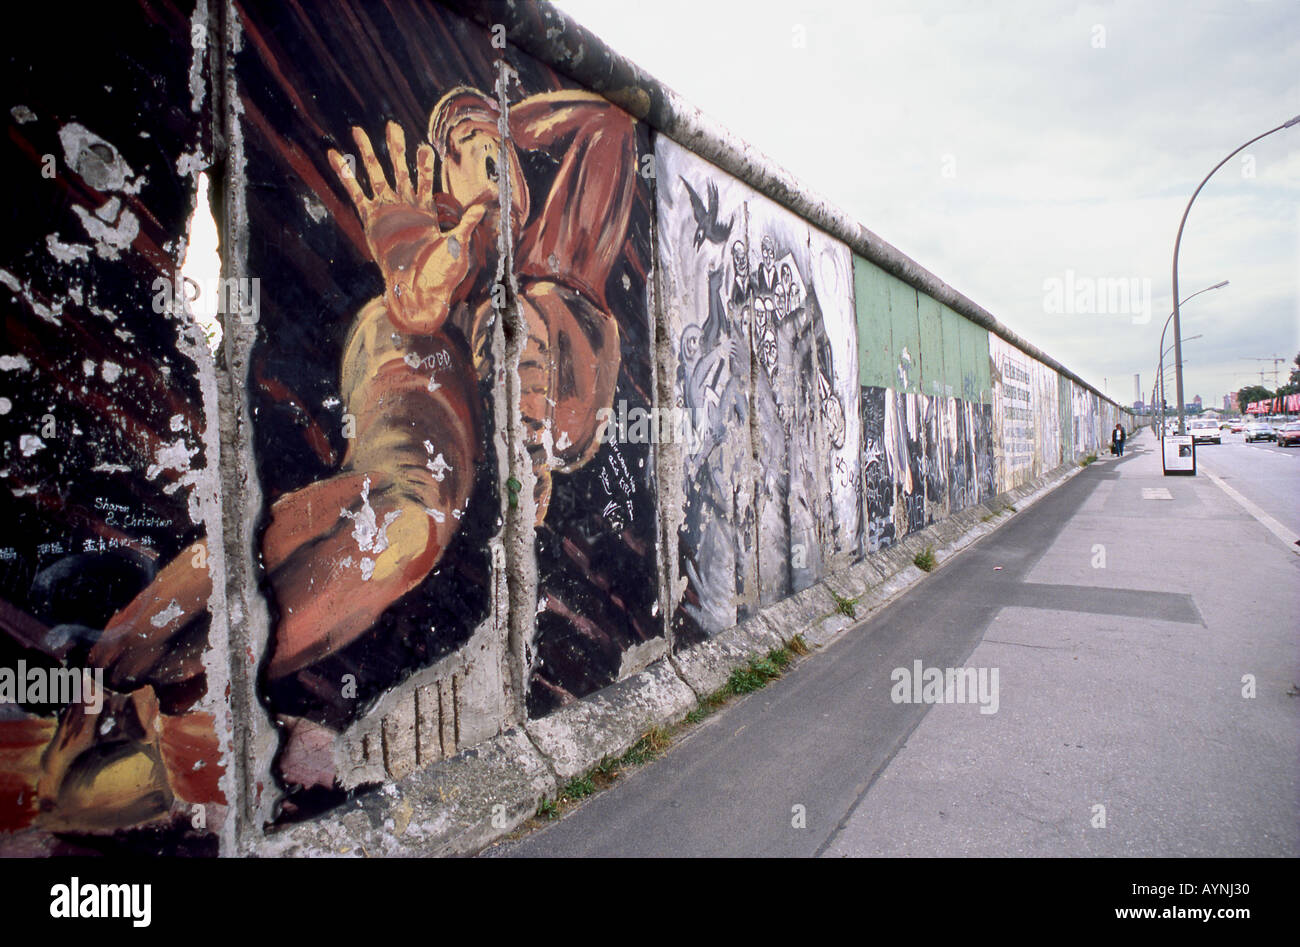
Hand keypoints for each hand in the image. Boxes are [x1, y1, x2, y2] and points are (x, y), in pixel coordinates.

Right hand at [328, 122, 487, 333]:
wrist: (419, 292)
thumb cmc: (441, 273)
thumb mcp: (458, 244)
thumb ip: (467, 222)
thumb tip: (486, 203)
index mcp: (425, 210)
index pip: (424, 179)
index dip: (423, 163)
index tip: (424, 146)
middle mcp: (404, 206)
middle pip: (399, 169)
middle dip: (394, 148)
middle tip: (391, 125)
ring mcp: (386, 211)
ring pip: (376, 176)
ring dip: (368, 154)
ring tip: (357, 131)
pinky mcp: (370, 220)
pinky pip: (356, 193)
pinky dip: (346, 174)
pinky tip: (336, 156)